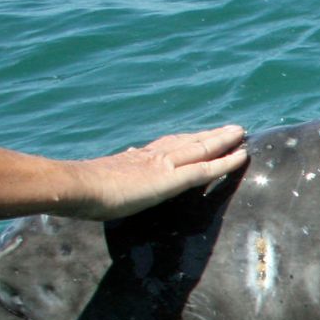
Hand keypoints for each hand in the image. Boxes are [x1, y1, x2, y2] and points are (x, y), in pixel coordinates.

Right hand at [61, 125, 250, 219]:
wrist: (77, 186)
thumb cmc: (82, 190)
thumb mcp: (101, 180)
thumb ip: (114, 174)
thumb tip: (118, 164)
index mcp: (136, 159)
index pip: (168, 146)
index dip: (187, 140)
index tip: (200, 136)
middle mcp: (153, 156)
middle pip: (188, 141)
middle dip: (210, 135)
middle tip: (231, 129)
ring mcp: (164, 165)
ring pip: (201, 148)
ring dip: (223, 140)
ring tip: (241, 134)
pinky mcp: (170, 178)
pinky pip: (205, 169)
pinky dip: (225, 163)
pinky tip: (242, 157)